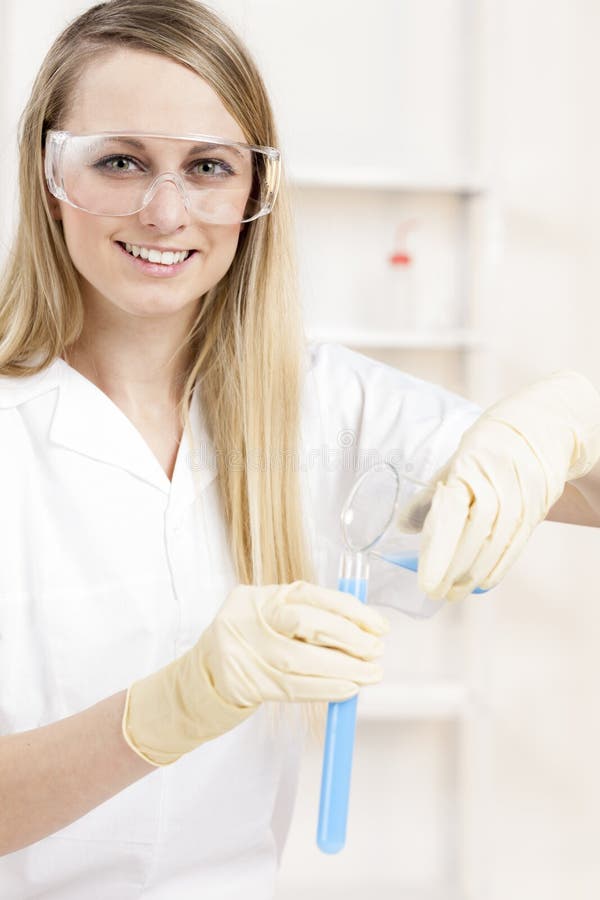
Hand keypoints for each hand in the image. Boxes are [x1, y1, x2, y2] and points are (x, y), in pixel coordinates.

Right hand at [122, 580, 390, 765]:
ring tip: (371, 674)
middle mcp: (250, 617)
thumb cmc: (252, 645)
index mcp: (261, 595)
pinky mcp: (245, 681)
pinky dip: (325, 688)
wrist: (202, 677)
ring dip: (343, 669)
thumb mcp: (273, 620)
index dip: (350, 610)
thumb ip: (310, 621)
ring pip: (301, 659)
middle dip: (348, 637)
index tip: (379, 626)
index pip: (311, 596)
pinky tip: (348, 689)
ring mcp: (244, 650)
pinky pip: (292, 687)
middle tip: (377, 651)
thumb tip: (365, 633)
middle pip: (305, 622)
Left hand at [400, 370, 599, 600]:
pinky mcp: (536, 509)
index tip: (425, 579)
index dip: (438, 550)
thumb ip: (431, 498)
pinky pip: (515, 546)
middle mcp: (496, 483)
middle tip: (434, 591)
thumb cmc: (485, 450)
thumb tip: (403, 527)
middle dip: (452, 569)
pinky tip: (480, 582)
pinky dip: (496, 568)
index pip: (451, 514)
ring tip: (452, 592)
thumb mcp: (454, 465)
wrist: (539, 428)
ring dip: (472, 574)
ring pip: (495, 544)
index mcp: (468, 468)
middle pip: (474, 535)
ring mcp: (520, 497)